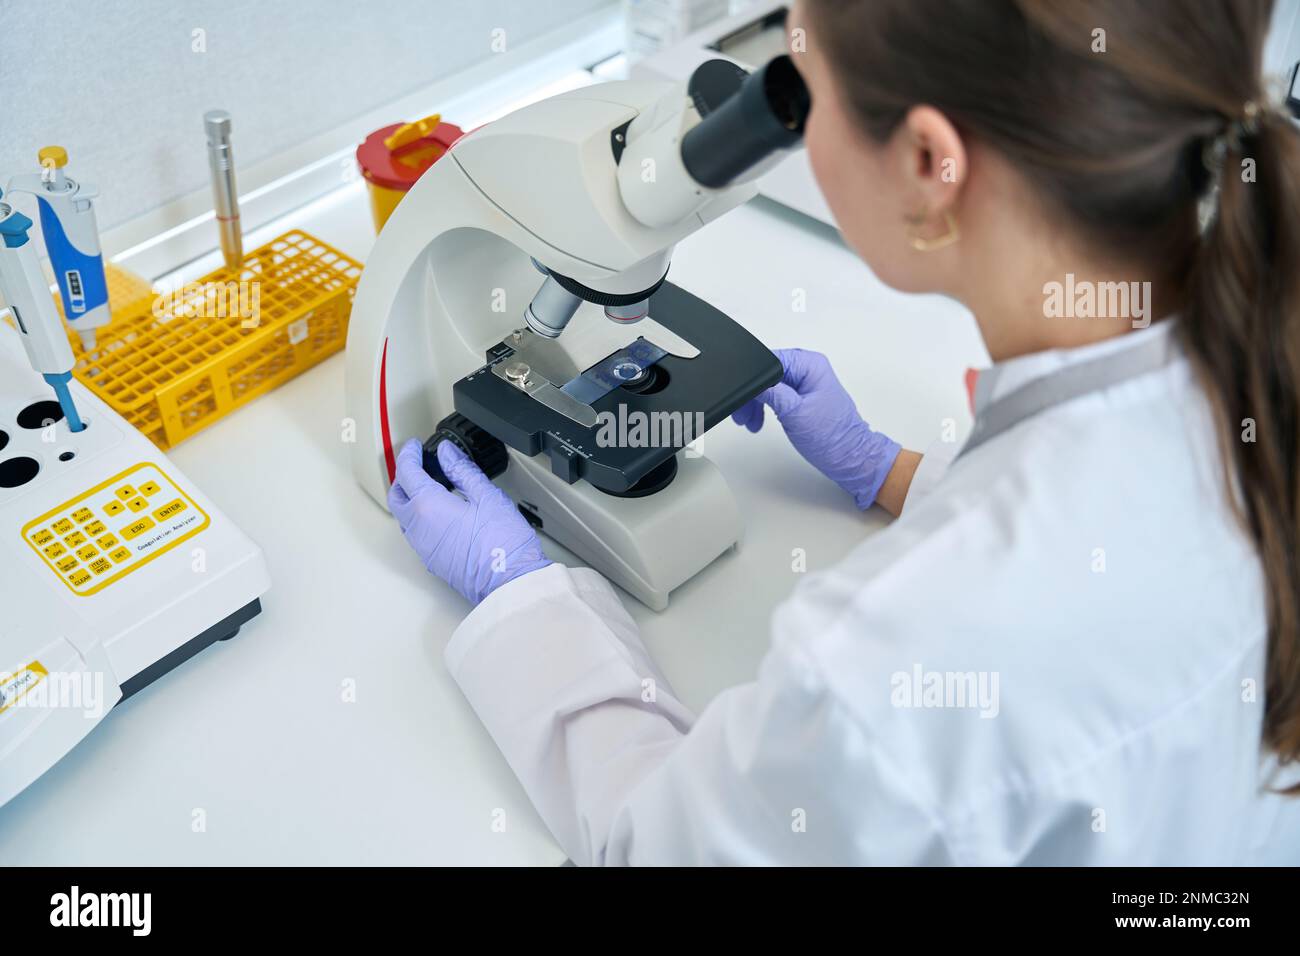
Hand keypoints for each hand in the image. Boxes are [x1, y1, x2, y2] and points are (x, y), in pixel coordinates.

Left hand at [387, 438, 551, 604]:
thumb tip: (447, 454)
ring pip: (403, 517)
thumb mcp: (487, 496)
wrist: (511, 582)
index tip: (415, 447)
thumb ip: (463, 470)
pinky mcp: (432, 561)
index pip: (406, 472)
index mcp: (429, 507)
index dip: (409, 455)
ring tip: (428, 487)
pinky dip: (418, 517)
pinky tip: (439, 513)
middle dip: (403, 477)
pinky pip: (415, 534)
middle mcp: (419, 528)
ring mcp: (423, 548)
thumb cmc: (504, 544)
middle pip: (396, 496)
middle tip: (417, 464)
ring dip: (409, 499)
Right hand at [732, 348, 900, 509]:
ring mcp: (806, 383)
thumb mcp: (794, 413)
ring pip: (769, 385)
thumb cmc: (832, 438)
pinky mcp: (803, 396)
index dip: (753, 378)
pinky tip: (760, 420)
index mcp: (811, 364)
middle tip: (743, 414)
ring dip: (756, 403)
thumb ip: (770, 393)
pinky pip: (776, 394)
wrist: (849, 458)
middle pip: (767, 373)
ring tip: (751, 422)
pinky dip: (765, 407)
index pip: (769, 360)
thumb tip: (752, 383)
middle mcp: (809, 368)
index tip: (744, 398)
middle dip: (753, 394)